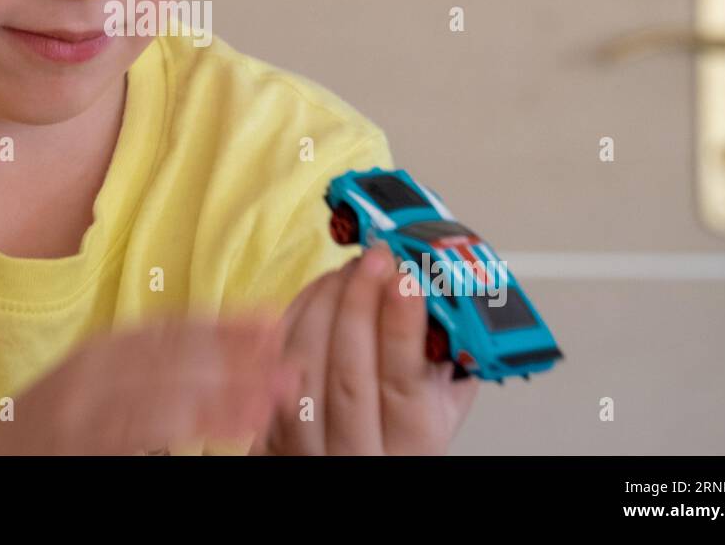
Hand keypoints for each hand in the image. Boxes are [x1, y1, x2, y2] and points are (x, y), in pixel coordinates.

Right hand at [0, 314, 296, 454]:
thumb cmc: (35, 442)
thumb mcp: (86, 397)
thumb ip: (138, 380)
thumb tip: (207, 371)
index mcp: (92, 357)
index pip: (166, 331)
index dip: (221, 322)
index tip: (271, 315)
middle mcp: (85, 374)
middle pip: (171, 352)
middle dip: (233, 348)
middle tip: (289, 348)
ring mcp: (77, 410)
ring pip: (162, 388)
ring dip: (225, 386)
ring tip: (276, 388)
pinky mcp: (76, 442)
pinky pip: (140, 429)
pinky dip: (191, 421)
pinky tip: (234, 424)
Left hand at [251, 244, 479, 454]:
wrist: (352, 465)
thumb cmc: (400, 438)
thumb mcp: (442, 411)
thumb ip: (448, 364)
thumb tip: (453, 300)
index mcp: (411, 446)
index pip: (403, 385)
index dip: (402, 329)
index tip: (406, 280)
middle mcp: (357, 450)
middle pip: (349, 373)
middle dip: (360, 304)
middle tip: (375, 259)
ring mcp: (308, 443)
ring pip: (306, 364)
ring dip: (325, 303)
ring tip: (348, 269)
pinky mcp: (271, 427)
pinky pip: (274, 364)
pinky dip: (295, 317)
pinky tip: (320, 290)